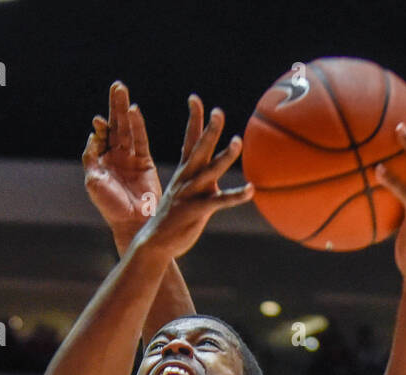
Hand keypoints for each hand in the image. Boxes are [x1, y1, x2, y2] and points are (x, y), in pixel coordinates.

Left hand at [84, 81, 160, 244]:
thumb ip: (91, 158)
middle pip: (114, 126)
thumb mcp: (94, 182)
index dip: (100, 128)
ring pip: (127, 129)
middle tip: (117, 86)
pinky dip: (137, 125)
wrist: (133, 222)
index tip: (100, 122)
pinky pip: (141, 139)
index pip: (99, 138)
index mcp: (100, 163)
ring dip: (124, 110)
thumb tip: (93, 135)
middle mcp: (114, 157)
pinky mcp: (144, 161)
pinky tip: (134, 110)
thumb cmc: (110, 206)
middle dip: (114, 107)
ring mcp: (130, 158)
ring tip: (122, 90)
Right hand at [136, 95, 253, 259]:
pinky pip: (219, 201)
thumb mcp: (187, 194)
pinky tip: (251, 190)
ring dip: (224, 156)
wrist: (155, 243)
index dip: (193, 119)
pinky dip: (236, 196)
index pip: (189, 140)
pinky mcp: (196, 211)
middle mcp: (186, 179)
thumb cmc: (173, 219)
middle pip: (199, 148)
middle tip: (218, 111)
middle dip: (209, 129)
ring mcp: (190, 194)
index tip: (195, 98)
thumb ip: (204, 180)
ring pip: (209, 171)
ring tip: (238, 142)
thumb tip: (217, 171)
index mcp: (184, 172)